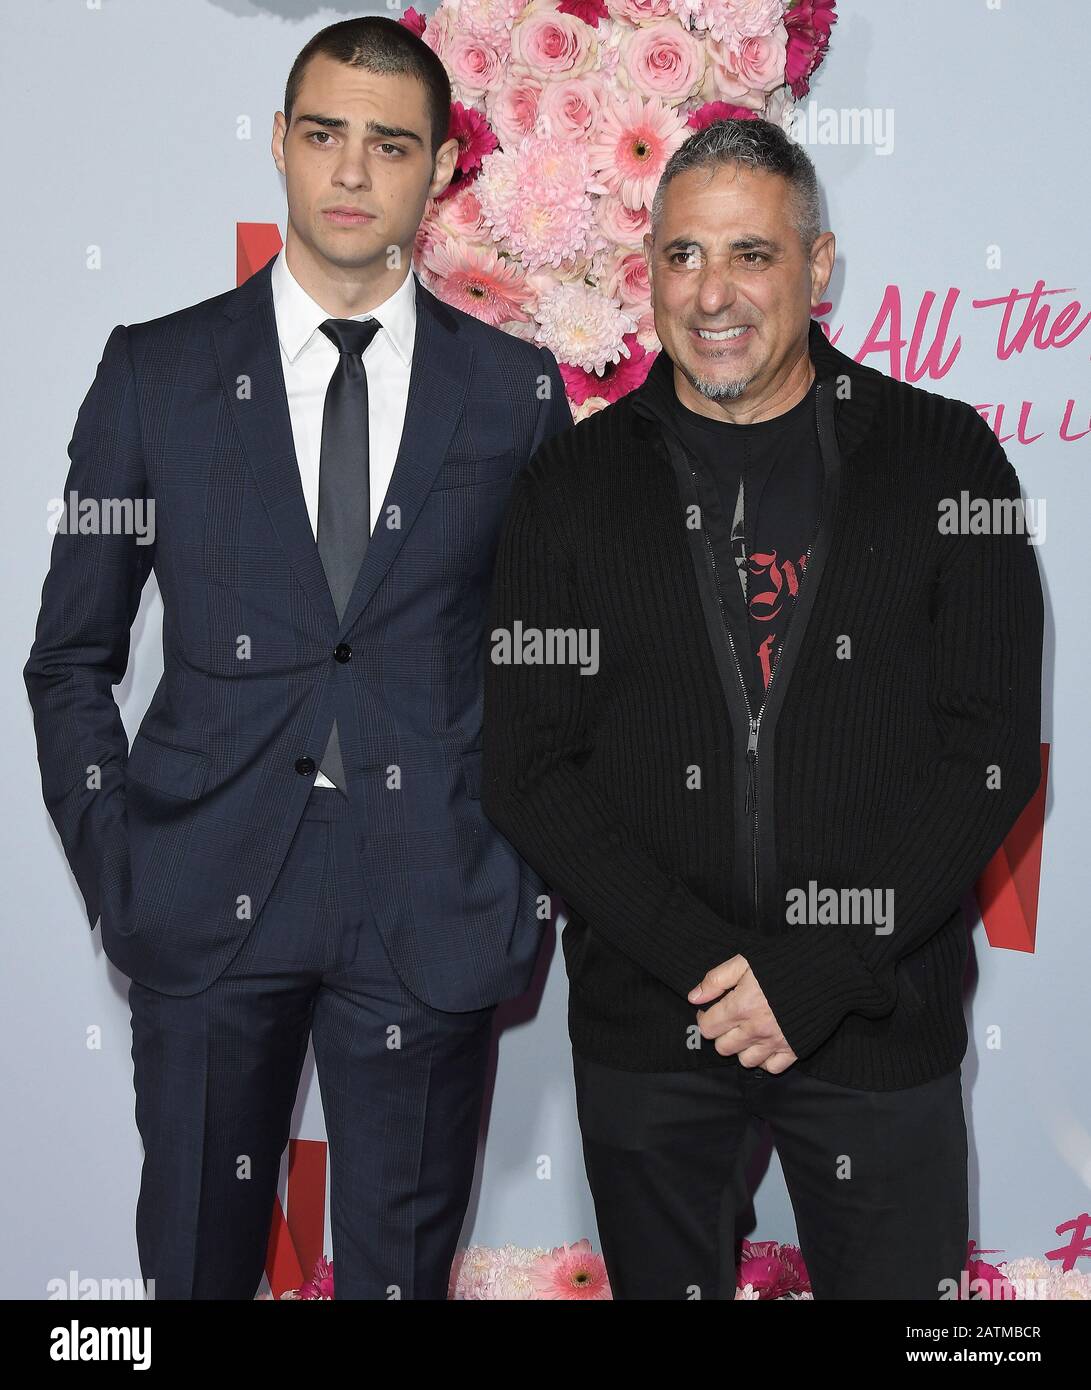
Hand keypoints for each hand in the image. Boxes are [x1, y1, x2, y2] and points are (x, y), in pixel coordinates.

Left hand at [688, 956, 797, 1072]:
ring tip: (747, 1031)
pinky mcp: (794, 1049)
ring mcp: (776, 1042)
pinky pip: (771, 1068)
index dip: (704, 1018)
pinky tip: (765, 1043)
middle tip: (729, 1020)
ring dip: (742, 1048)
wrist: (825, 970)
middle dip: (721, 1034)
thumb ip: (716, 980)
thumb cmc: (783, 961)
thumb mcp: (744, 961)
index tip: (710, 1010)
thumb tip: (694, 997)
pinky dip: (765, 1060)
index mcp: (741, 1006)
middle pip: (724, 1048)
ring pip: (745, 1061)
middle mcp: (756, 1029)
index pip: (708, 1028)